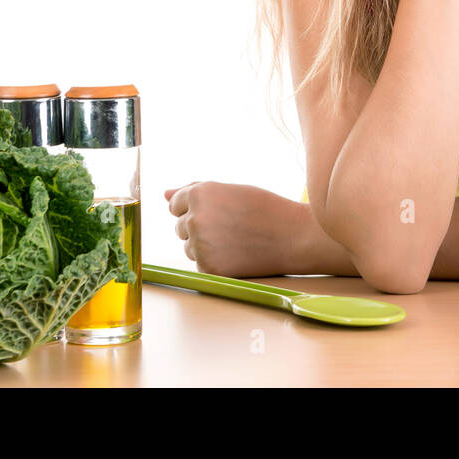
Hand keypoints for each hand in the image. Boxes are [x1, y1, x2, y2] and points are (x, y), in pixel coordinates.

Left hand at [165, 181, 306, 276]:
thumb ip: (195, 190)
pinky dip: (214, 262)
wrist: (293, 236)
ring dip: (205, 245)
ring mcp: (200, 246)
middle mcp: (195, 219)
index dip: (196, 207)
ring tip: (235, 240)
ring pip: (189, 247)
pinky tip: (236, 254)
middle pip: (180, 227)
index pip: (175, 204)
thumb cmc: (264, 208)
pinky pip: (200, 264)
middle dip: (199, 227)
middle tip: (231, 225)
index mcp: (199, 194)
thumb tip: (165, 193)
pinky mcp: (209, 268)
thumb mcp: (230, 190)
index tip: (217, 212)